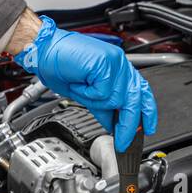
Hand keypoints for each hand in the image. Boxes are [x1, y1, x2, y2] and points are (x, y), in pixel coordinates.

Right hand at [13, 16, 157, 150]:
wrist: (44, 50)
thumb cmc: (61, 66)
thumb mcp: (86, 94)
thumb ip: (103, 108)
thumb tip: (113, 124)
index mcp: (118, 69)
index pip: (141, 92)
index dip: (147, 112)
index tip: (147, 129)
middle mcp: (119, 64)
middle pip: (135, 100)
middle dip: (128, 124)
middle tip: (123, 141)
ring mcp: (114, 62)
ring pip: (116, 99)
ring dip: (95, 102)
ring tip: (81, 89)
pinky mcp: (104, 64)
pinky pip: (102, 92)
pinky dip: (88, 93)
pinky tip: (79, 82)